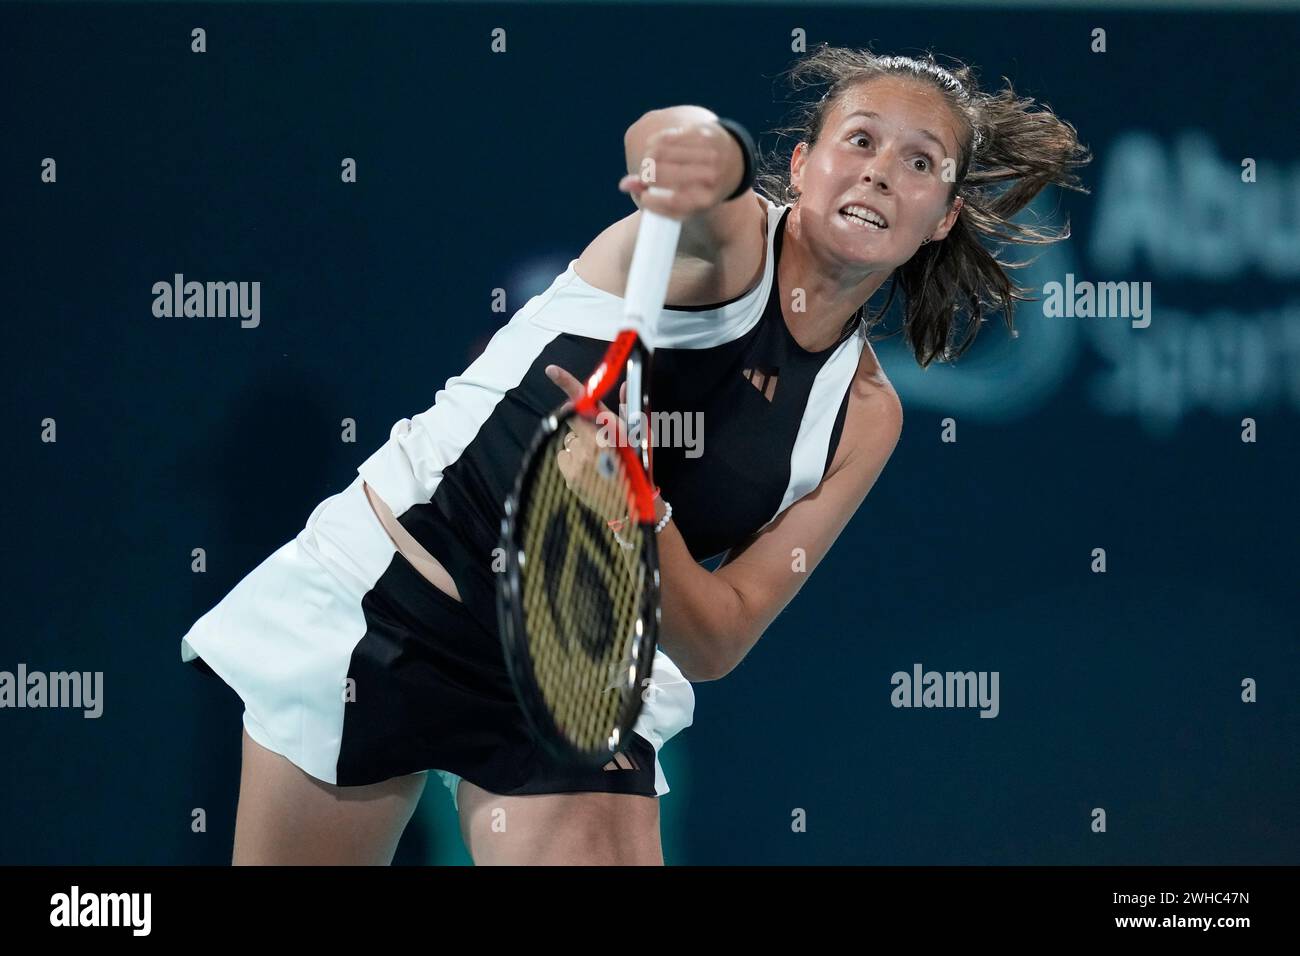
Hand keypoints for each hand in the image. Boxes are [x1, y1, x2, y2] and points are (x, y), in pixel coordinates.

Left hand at [544, 365, 632, 518]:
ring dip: (578, 445)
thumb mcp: (637, 436)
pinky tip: (588, 471)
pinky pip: (564, 457)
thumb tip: (624, 384)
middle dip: (582, 426)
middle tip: (599, 441)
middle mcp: (591, 445)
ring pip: (568, 441)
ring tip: (596, 461)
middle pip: (573, 421)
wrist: (631, 506)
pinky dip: (572, 461)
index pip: (583, 403)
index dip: (566, 384)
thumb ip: (627, 408)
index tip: (551, 370)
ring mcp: (578, 462)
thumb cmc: (636, 467)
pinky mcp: (570, 476)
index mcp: (609, 431)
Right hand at [618, 121, 741, 220]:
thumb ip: (654, 199)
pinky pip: (665, 136)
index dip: (650, 200)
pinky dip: (654, 143)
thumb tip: (624, 184)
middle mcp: (710, 177)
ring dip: (647, 159)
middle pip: (660, 173)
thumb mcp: (682, 203)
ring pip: (659, 152)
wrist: (733, 163)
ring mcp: (708, 153)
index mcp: (706, 200)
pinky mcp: (702, 133)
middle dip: (645, 175)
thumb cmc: (699, 190)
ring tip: (648, 164)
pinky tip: (655, 150)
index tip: (644, 197)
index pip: (671, 201)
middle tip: (643, 177)